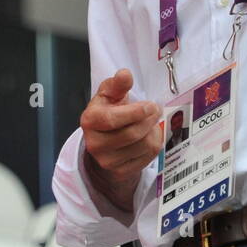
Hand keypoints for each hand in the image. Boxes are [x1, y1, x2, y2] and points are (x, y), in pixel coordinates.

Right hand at [80, 69, 162, 201]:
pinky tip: (149, 135)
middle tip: (157, 110)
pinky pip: (147, 158)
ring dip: (154, 131)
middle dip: (149, 120)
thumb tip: (125, 74)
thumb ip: (117, 84)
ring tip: (152, 122)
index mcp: (89, 120)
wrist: (103, 140)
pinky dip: (154, 144)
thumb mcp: (109, 94)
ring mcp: (107, 161)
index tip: (150, 105)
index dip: (135, 113)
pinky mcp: (120, 171)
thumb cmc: (107, 112)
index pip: (113, 120)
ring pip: (143, 146)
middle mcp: (94, 143)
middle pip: (131, 134)